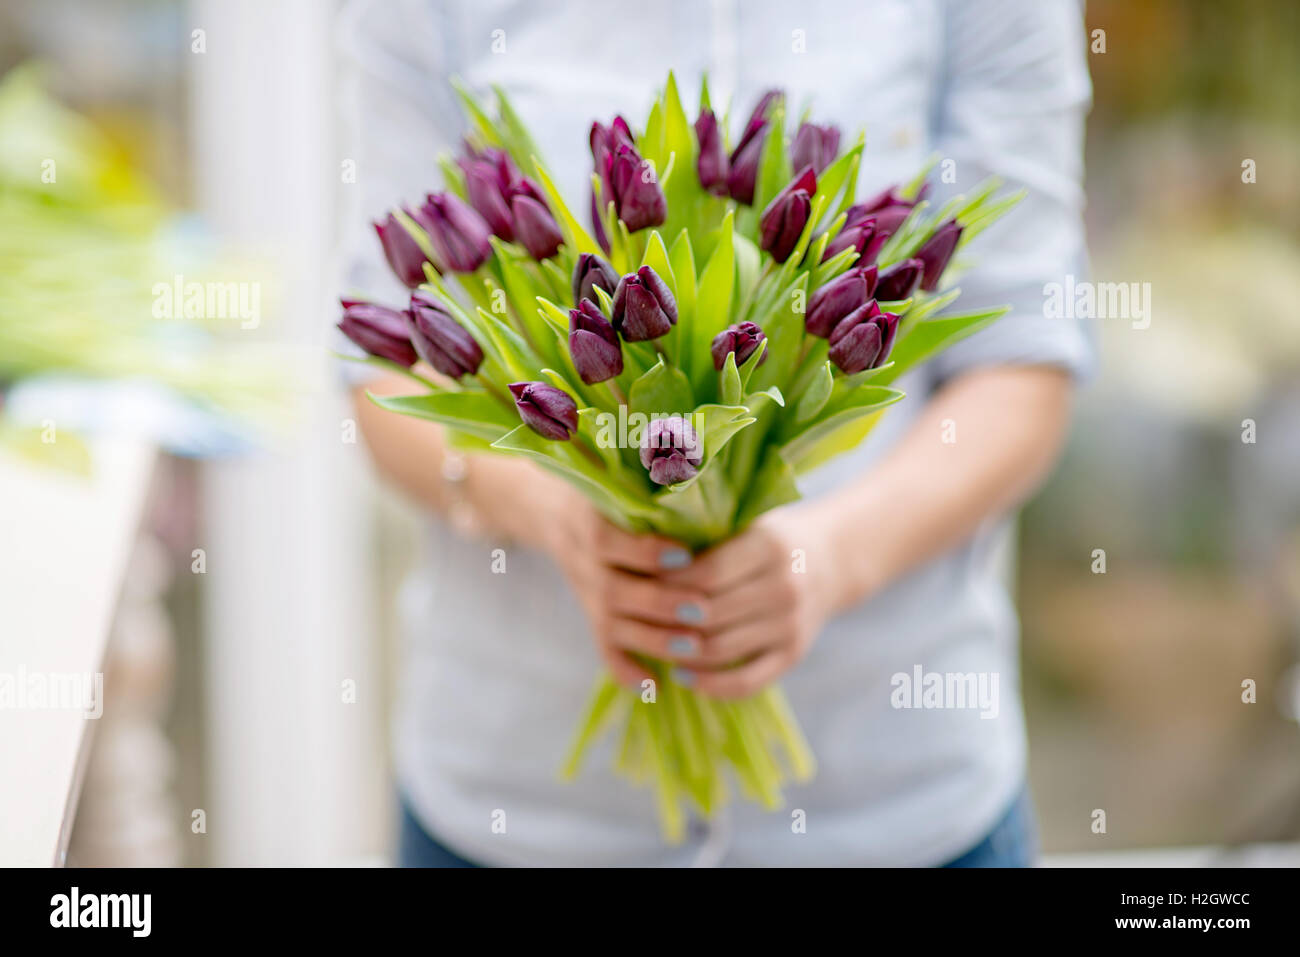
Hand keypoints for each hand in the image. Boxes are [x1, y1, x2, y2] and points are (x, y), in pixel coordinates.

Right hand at [539, 484, 711, 688]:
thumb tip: (689, 452)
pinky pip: (604, 650)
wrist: (550, 512)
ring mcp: (586, 594)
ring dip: (655, 640)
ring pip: (614, 626)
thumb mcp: (615, 476)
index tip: (683, 556)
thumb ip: (646, 470)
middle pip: (615, 591)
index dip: (644, 552)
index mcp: (587, 521)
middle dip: (661, 604)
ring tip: (697, 647)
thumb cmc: (605, 489)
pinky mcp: (590, 617)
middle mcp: (582, 562)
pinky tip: (655, 686)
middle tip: (704, 610)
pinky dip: (625, 671)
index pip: (609, 541)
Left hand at [657, 505, 834, 697]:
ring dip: (680, 653)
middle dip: (667, 620)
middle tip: (635, 619)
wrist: (831, 562)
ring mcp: (790, 626)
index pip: (708, 572)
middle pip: (711, 614)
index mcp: (769, 547)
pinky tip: (681, 676)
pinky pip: (746, 682)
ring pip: (721, 649)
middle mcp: (784, 588)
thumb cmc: (770, 540)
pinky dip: (709, 684)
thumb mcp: (747, 524)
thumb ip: (706, 535)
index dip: (668, 582)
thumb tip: (643, 553)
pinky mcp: (792, 656)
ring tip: (651, 645)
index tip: (639, 581)